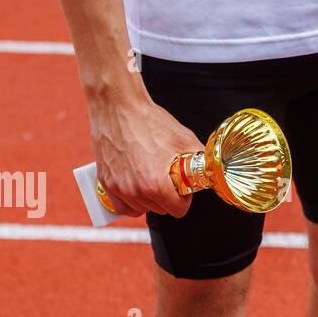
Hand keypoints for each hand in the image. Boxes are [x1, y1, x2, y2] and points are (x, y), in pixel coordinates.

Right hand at [87, 89, 202, 217]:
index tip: (182, 187)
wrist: (117, 106)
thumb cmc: (150, 121)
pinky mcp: (105, 182)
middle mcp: (136, 192)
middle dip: (167, 198)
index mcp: (156, 185)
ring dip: (149, 200)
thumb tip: (212, 170)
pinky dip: (130, 203)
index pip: (178, 210)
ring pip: (141, 209)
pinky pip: (121, 207)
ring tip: (151, 180)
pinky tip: (136, 191)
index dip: (184, 199)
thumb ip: (200, 159)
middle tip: (167, 179)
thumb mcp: (184, 139)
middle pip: (160, 210)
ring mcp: (118, 188)